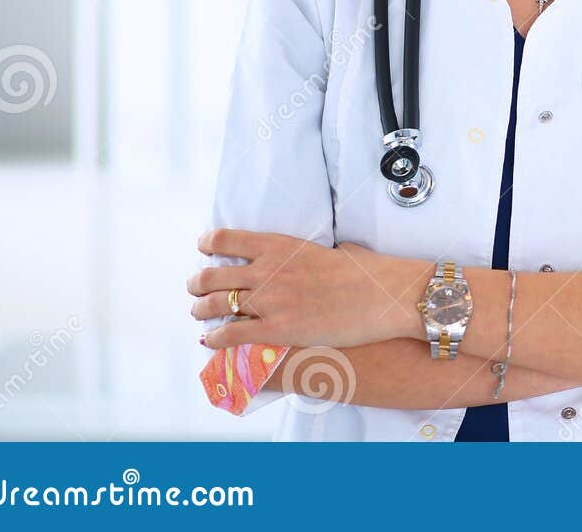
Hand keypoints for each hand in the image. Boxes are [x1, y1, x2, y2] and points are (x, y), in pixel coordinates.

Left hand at [190, 230, 424, 349]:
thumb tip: (324, 256)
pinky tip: (211, 341)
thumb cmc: (369, 273)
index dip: (207, 244)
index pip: (226, 239)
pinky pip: (230, 336)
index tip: (204, 249)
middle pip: (212, 275)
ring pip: (213, 306)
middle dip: (197, 284)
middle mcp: (268, 271)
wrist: (385, 296)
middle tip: (195, 289)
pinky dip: (214, 339)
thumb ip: (316, 254)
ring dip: (200, 311)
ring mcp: (271, 301)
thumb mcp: (337, 250)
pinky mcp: (277, 330)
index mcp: (281, 246)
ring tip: (199, 315)